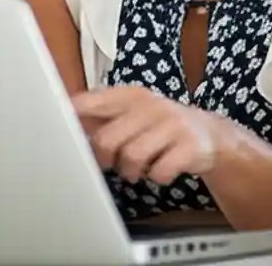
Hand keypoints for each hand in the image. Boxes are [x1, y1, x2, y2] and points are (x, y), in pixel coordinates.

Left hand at [72, 86, 221, 184]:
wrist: (211, 134)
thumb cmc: (162, 126)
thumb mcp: (134, 113)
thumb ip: (101, 116)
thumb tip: (62, 121)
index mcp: (131, 95)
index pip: (91, 103)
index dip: (71, 119)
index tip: (60, 133)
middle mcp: (151, 105)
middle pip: (106, 139)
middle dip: (104, 158)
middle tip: (112, 162)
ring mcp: (172, 124)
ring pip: (131, 157)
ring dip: (131, 171)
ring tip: (138, 168)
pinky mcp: (189, 145)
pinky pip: (159, 171)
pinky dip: (156, 177)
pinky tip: (160, 170)